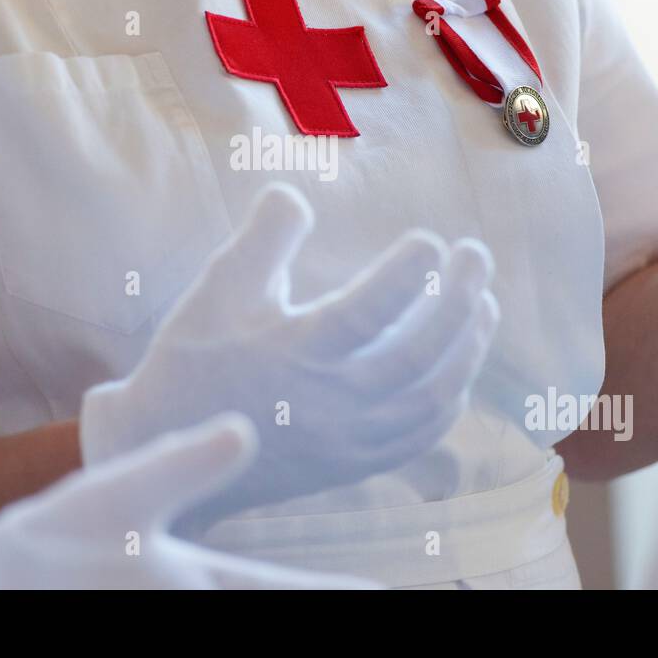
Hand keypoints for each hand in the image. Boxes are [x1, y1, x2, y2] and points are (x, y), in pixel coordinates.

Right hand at [0, 414, 377, 588]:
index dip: (345, 596)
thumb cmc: (46, 545)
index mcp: (200, 584)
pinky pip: (209, 616)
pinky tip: (244, 588)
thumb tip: (246, 430)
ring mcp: (171, 624)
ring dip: (293, 602)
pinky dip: (241, 596)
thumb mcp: (118, 491)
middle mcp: (195, 611)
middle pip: (278, 614)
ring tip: (336, 593)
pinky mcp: (148, 619)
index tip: (391, 592)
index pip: (292, 596)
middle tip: (383, 594)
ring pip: (247, 619)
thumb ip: (184, 463)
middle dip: (326, 603)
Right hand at [79, 182, 497, 526]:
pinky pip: (419, 437)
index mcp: (296, 353)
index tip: (432, 239)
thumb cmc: (195, 359)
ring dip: (467, 350)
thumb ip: (262, 238)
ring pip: (430, 400)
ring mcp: (347, 441)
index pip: (369, 312)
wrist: (173, 448)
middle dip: (458, 303)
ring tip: (484, 304)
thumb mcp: (217, 288)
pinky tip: (458, 367)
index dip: (407, 274)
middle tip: (477, 256)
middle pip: (417, 356)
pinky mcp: (352, 464)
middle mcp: (331, 402)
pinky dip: (448, 399)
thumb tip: (296, 193)